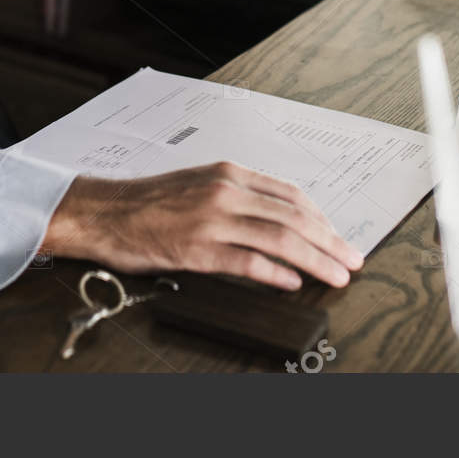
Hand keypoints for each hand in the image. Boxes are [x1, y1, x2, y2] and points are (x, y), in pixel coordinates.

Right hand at [39, 161, 363, 290]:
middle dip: (330, 241)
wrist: (106, 212)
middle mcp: (225, 192)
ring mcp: (212, 220)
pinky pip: (246, 261)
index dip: (322, 218)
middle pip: (293, 217)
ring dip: (315, 259)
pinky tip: (292, 282)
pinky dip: (275, 273)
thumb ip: (238, 197)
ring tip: (335, 275)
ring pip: (279, 238)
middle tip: (352, 259)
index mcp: (229, 174)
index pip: (290, 195)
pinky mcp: (197, 248)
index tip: (339, 236)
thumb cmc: (150, 202)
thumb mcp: (200, 184)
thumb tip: (279, 219)